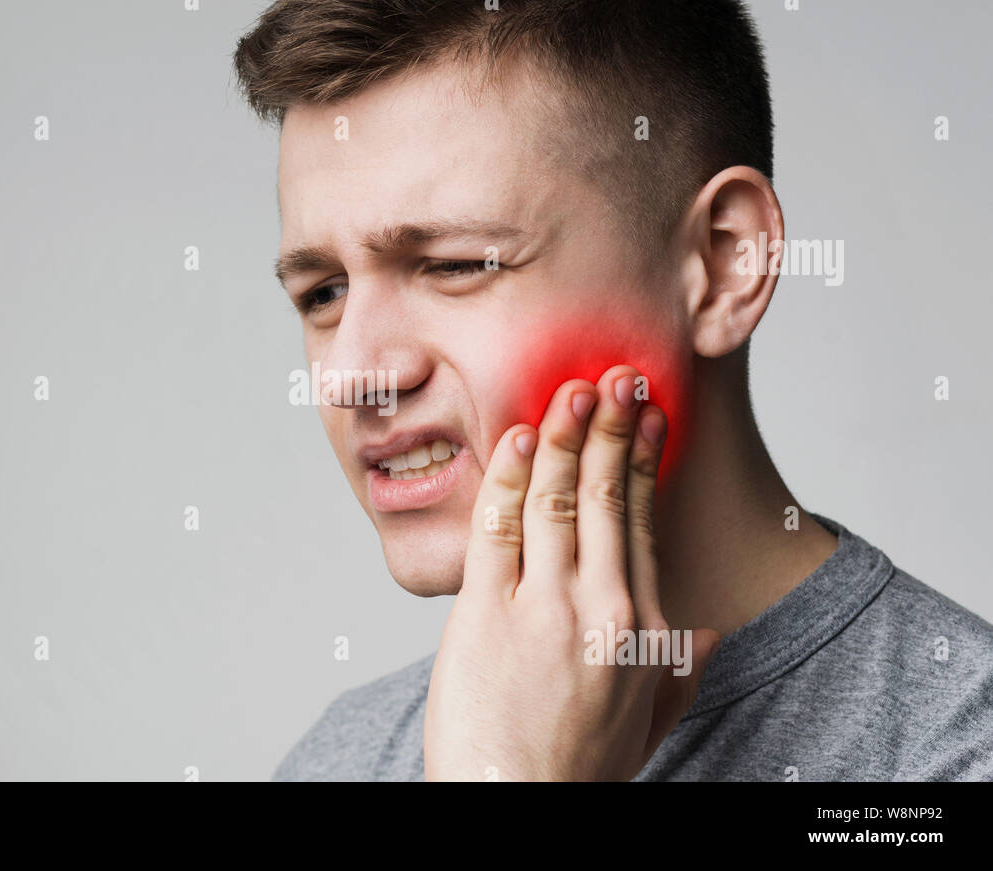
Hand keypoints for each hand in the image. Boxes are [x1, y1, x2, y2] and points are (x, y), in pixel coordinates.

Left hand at [424, 364, 720, 780]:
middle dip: (611, 428)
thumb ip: (679, 670)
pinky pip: (501, 526)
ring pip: (558, 499)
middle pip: (609, 497)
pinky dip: (512, 475)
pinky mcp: (487, 613)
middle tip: (615, 377)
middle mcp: (601, 608)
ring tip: (573, 390)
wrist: (518, 808)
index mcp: (642, 628)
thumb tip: (707, 631)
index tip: (646, 417)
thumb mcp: (649, 721)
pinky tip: (521, 438)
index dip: (644, 462)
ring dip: (566, 435)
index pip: (643, 524)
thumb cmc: (577, 766)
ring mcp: (544, 607)